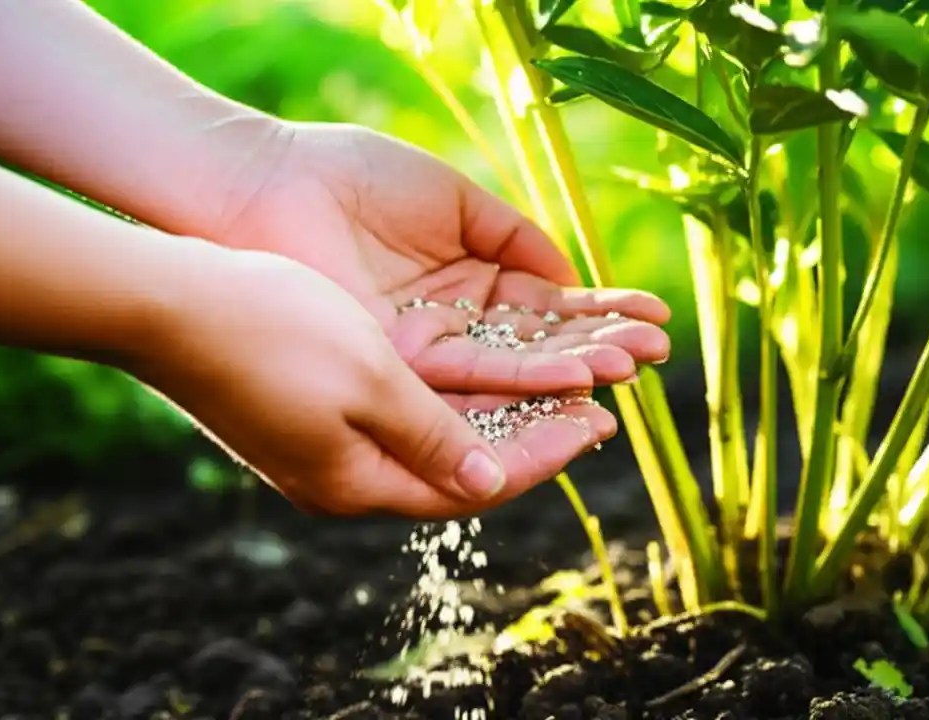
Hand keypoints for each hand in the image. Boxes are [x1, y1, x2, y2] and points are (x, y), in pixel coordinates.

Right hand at [125, 246, 616, 517]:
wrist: (167, 302)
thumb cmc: (272, 333)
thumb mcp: (370, 382)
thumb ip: (434, 436)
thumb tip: (490, 482)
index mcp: (360, 482)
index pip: (475, 483)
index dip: (543, 452)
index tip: (599, 421)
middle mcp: (347, 475)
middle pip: (463, 466)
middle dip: (533, 434)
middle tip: (596, 403)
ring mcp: (327, 445)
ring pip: (438, 437)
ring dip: (499, 411)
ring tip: (555, 384)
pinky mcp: (315, 411)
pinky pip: (407, 413)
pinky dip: (455, 394)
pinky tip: (482, 368)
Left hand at [210, 121, 670, 394]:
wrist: (269, 186)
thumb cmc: (353, 179)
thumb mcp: (456, 202)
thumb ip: (516, 241)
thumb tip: (573, 280)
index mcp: (467, 286)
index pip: (546, 313)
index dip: (599, 316)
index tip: (653, 317)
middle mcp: (451, 330)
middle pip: (538, 351)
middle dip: (600, 350)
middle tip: (659, 354)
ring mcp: (424, 355)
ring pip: (513, 375)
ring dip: (576, 372)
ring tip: (635, 366)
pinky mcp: (395, 370)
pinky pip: (472, 381)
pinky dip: (527, 379)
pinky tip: (578, 374)